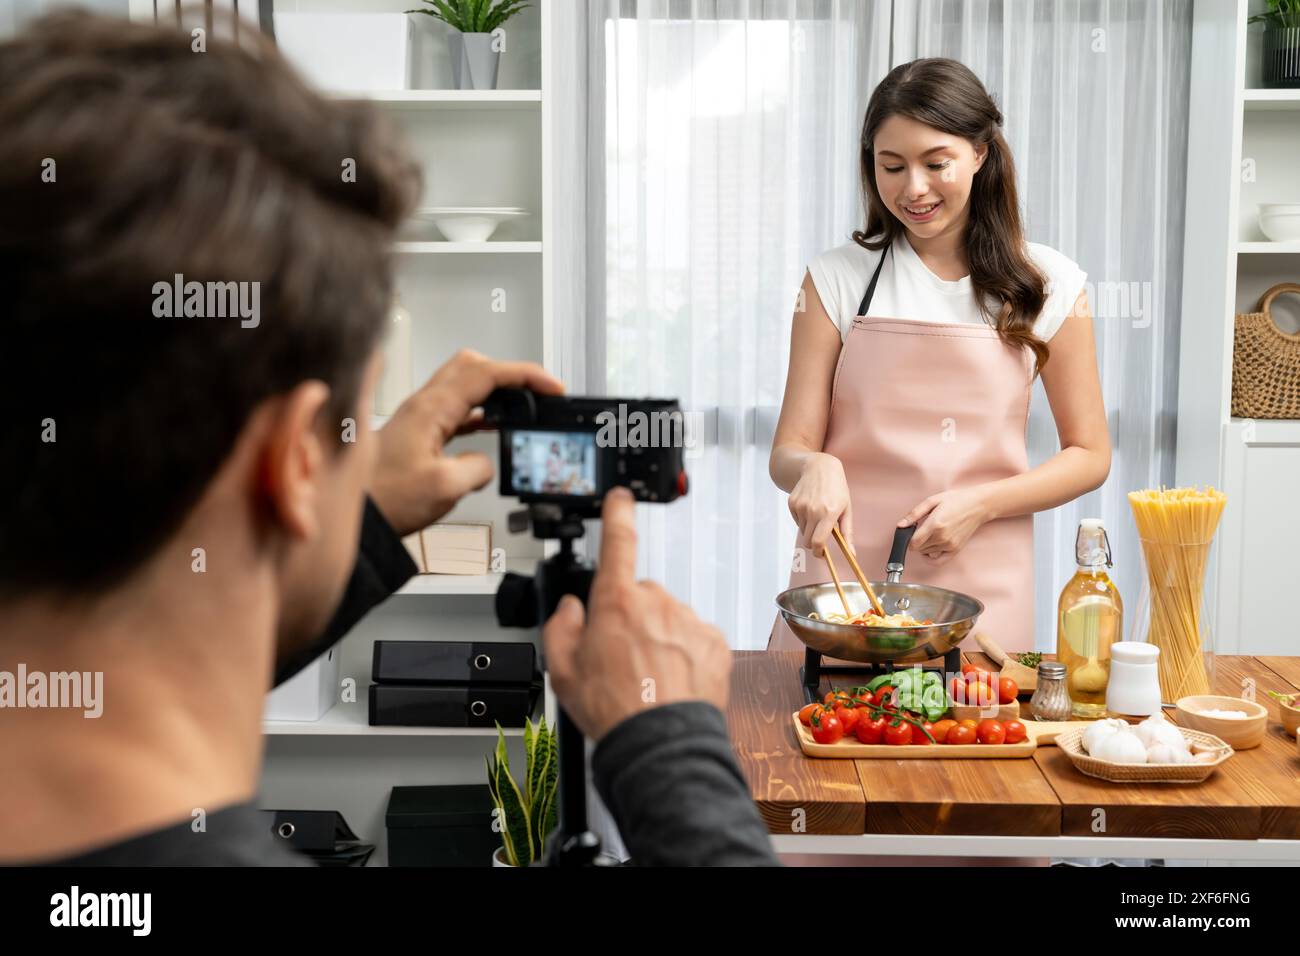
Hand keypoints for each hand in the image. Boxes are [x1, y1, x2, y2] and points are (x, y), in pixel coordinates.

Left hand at [369, 349, 563, 535]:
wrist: (351, 514)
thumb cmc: (382, 499)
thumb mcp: (443, 488)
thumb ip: (477, 469)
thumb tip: (486, 464)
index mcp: (432, 408)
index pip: (487, 373)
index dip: (525, 375)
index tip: (551, 386)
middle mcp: (424, 405)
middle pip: (474, 366)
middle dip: (511, 373)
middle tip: (537, 391)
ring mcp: (420, 417)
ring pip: (465, 385)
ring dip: (497, 391)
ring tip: (524, 408)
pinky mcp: (418, 433)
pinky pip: (457, 410)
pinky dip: (481, 413)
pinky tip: (494, 427)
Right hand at [542, 487, 730, 741]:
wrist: (661, 743)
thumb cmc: (613, 709)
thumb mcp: (562, 670)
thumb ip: (561, 628)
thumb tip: (570, 610)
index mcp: (616, 601)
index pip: (618, 541)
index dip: (618, 514)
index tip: (620, 498)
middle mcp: (656, 602)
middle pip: (639, 595)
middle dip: (631, 616)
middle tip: (621, 657)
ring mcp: (689, 620)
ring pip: (668, 618)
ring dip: (659, 638)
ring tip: (647, 677)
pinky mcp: (714, 641)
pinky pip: (694, 637)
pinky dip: (684, 654)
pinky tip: (671, 681)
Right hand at [787, 452, 852, 557]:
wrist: (818, 467)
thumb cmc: (836, 488)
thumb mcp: (847, 509)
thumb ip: (847, 533)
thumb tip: (851, 553)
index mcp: (829, 513)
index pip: (818, 542)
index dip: (819, 552)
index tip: (822, 554)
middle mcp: (813, 510)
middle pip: (808, 541)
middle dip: (814, 543)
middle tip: (821, 537)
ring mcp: (800, 506)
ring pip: (802, 531)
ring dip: (809, 529)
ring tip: (818, 514)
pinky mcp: (792, 503)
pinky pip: (797, 521)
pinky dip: (803, 520)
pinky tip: (810, 507)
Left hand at [899, 486, 992, 563]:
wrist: (977, 506)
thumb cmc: (956, 501)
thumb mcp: (932, 501)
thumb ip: (914, 514)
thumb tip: (900, 525)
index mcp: (935, 524)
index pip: (913, 543)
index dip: (907, 538)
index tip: (910, 531)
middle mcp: (942, 537)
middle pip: (918, 549)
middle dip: (915, 540)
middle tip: (921, 530)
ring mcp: (949, 545)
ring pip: (926, 553)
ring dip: (924, 546)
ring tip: (930, 534)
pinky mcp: (955, 550)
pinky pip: (937, 562)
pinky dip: (930, 558)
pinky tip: (929, 550)